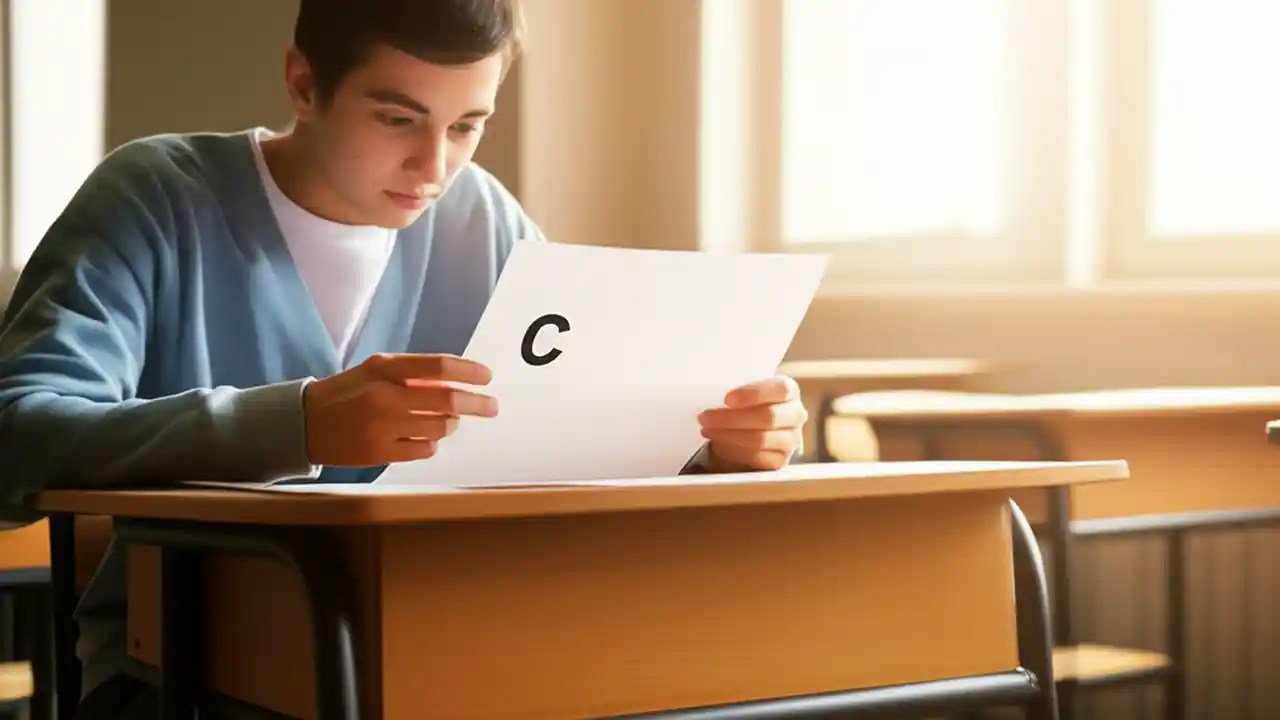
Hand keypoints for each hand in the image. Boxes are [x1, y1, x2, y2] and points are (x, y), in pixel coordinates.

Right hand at [303, 353, 497, 465]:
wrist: (303, 423)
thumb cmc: (347, 393)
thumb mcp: (375, 371)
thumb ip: (412, 374)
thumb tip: (455, 381)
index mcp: (384, 368)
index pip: (438, 366)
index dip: (468, 371)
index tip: (487, 376)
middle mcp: (384, 396)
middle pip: (447, 400)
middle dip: (477, 403)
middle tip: (491, 406)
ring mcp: (382, 426)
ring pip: (440, 428)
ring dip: (451, 424)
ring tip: (447, 421)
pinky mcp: (379, 453)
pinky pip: (424, 449)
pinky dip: (432, 443)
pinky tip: (423, 438)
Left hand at [696, 376, 805, 471]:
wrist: (751, 429)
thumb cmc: (746, 404)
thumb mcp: (744, 392)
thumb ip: (737, 391)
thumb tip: (710, 392)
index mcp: (789, 390)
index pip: (779, 389)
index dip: (753, 394)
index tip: (727, 399)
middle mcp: (796, 415)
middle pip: (768, 417)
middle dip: (732, 418)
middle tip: (705, 417)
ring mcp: (791, 440)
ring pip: (760, 439)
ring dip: (728, 435)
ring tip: (707, 429)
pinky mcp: (780, 460)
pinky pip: (756, 457)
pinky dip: (733, 450)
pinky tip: (717, 444)